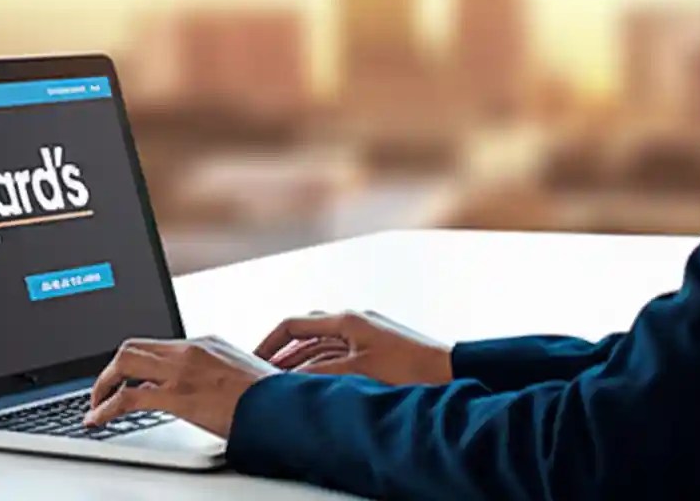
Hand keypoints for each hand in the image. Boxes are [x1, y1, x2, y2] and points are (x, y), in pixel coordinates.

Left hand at [84, 336, 278, 437]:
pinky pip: (127, 398)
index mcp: (206, 343)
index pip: (157, 345)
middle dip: (111, 369)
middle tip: (104, 390)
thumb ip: (220, 376)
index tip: (126, 378)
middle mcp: (191, 350)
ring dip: (102, 385)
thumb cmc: (271, 398)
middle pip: (133, 347)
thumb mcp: (243, 376)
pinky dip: (105, 408)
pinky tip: (98, 419)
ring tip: (96, 405)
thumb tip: (212, 390)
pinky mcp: (177, 395)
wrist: (283, 408)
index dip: (134, 362)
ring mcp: (183, 370)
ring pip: (124, 363)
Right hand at [255, 310, 453, 385]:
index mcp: (346, 320)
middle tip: (264, 372)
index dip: (269, 342)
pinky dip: (321, 364)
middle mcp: (354, 321)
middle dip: (282, 352)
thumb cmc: (409, 368)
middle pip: (306, 332)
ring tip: (284, 381)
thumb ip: (319, 372)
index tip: (251, 358)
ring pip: (322, 344)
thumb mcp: (356, 372)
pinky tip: (315, 381)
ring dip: (301, 360)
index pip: (294, 324)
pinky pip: (338, 352)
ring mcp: (365, 333)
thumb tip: (290, 378)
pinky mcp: (375, 347)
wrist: (448, 372)